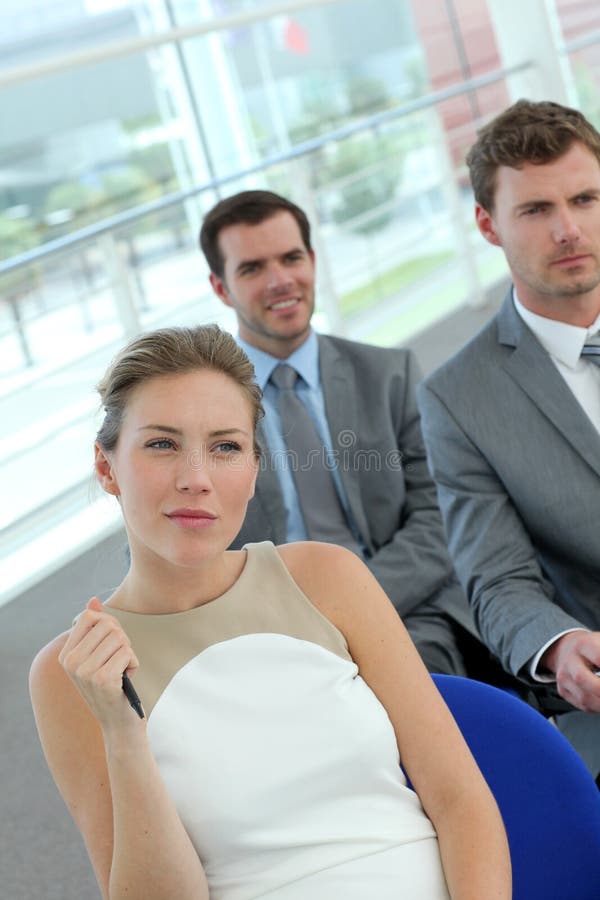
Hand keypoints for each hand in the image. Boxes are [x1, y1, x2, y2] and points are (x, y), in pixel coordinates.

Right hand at [59, 598, 141, 733]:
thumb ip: (96, 628)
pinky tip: (126, 679)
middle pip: (108, 625)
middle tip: (118, 661)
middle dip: (122, 640)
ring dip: (128, 653)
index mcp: (66, 654)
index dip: (109, 623)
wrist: (118, 723)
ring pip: (120, 638)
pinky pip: (128, 653)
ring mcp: (85, 671)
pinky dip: (134, 663)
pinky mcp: (103, 679)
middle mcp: (71, 662)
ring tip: (121, 671)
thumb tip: (93, 601)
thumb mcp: (99, 655)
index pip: (89, 616)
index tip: (112, 642)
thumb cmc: (112, 685)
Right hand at [541, 631, 599, 712]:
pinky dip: (599, 708)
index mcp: (584, 644)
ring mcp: (564, 677)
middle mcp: (570, 661)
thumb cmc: (591, 647)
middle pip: (583, 678)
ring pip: (584, 698)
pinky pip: (583, 705)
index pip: (598, 657)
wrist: (564, 649)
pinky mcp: (563, 690)